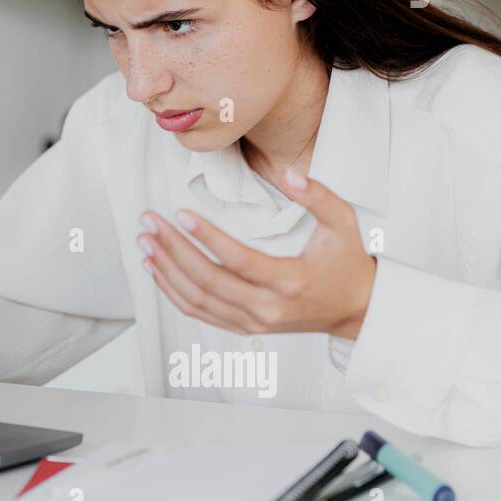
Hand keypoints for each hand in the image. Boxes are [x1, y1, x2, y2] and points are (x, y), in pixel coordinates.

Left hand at [137, 168, 376, 339]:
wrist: (355, 309)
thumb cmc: (346, 262)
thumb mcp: (343, 222)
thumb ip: (317, 194)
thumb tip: (285, 172)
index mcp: (291, 282)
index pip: (239, 261)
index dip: (208, 238)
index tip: (181, 214)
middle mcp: (268, 308)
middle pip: (208, 282)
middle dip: (173, 250)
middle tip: (150, 222)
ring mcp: (253, 322)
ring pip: (198, 300)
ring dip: (166, 270)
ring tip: (146, 241)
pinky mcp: (243, 328)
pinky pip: (199, 312)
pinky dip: (173, 291)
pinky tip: (155, 267)